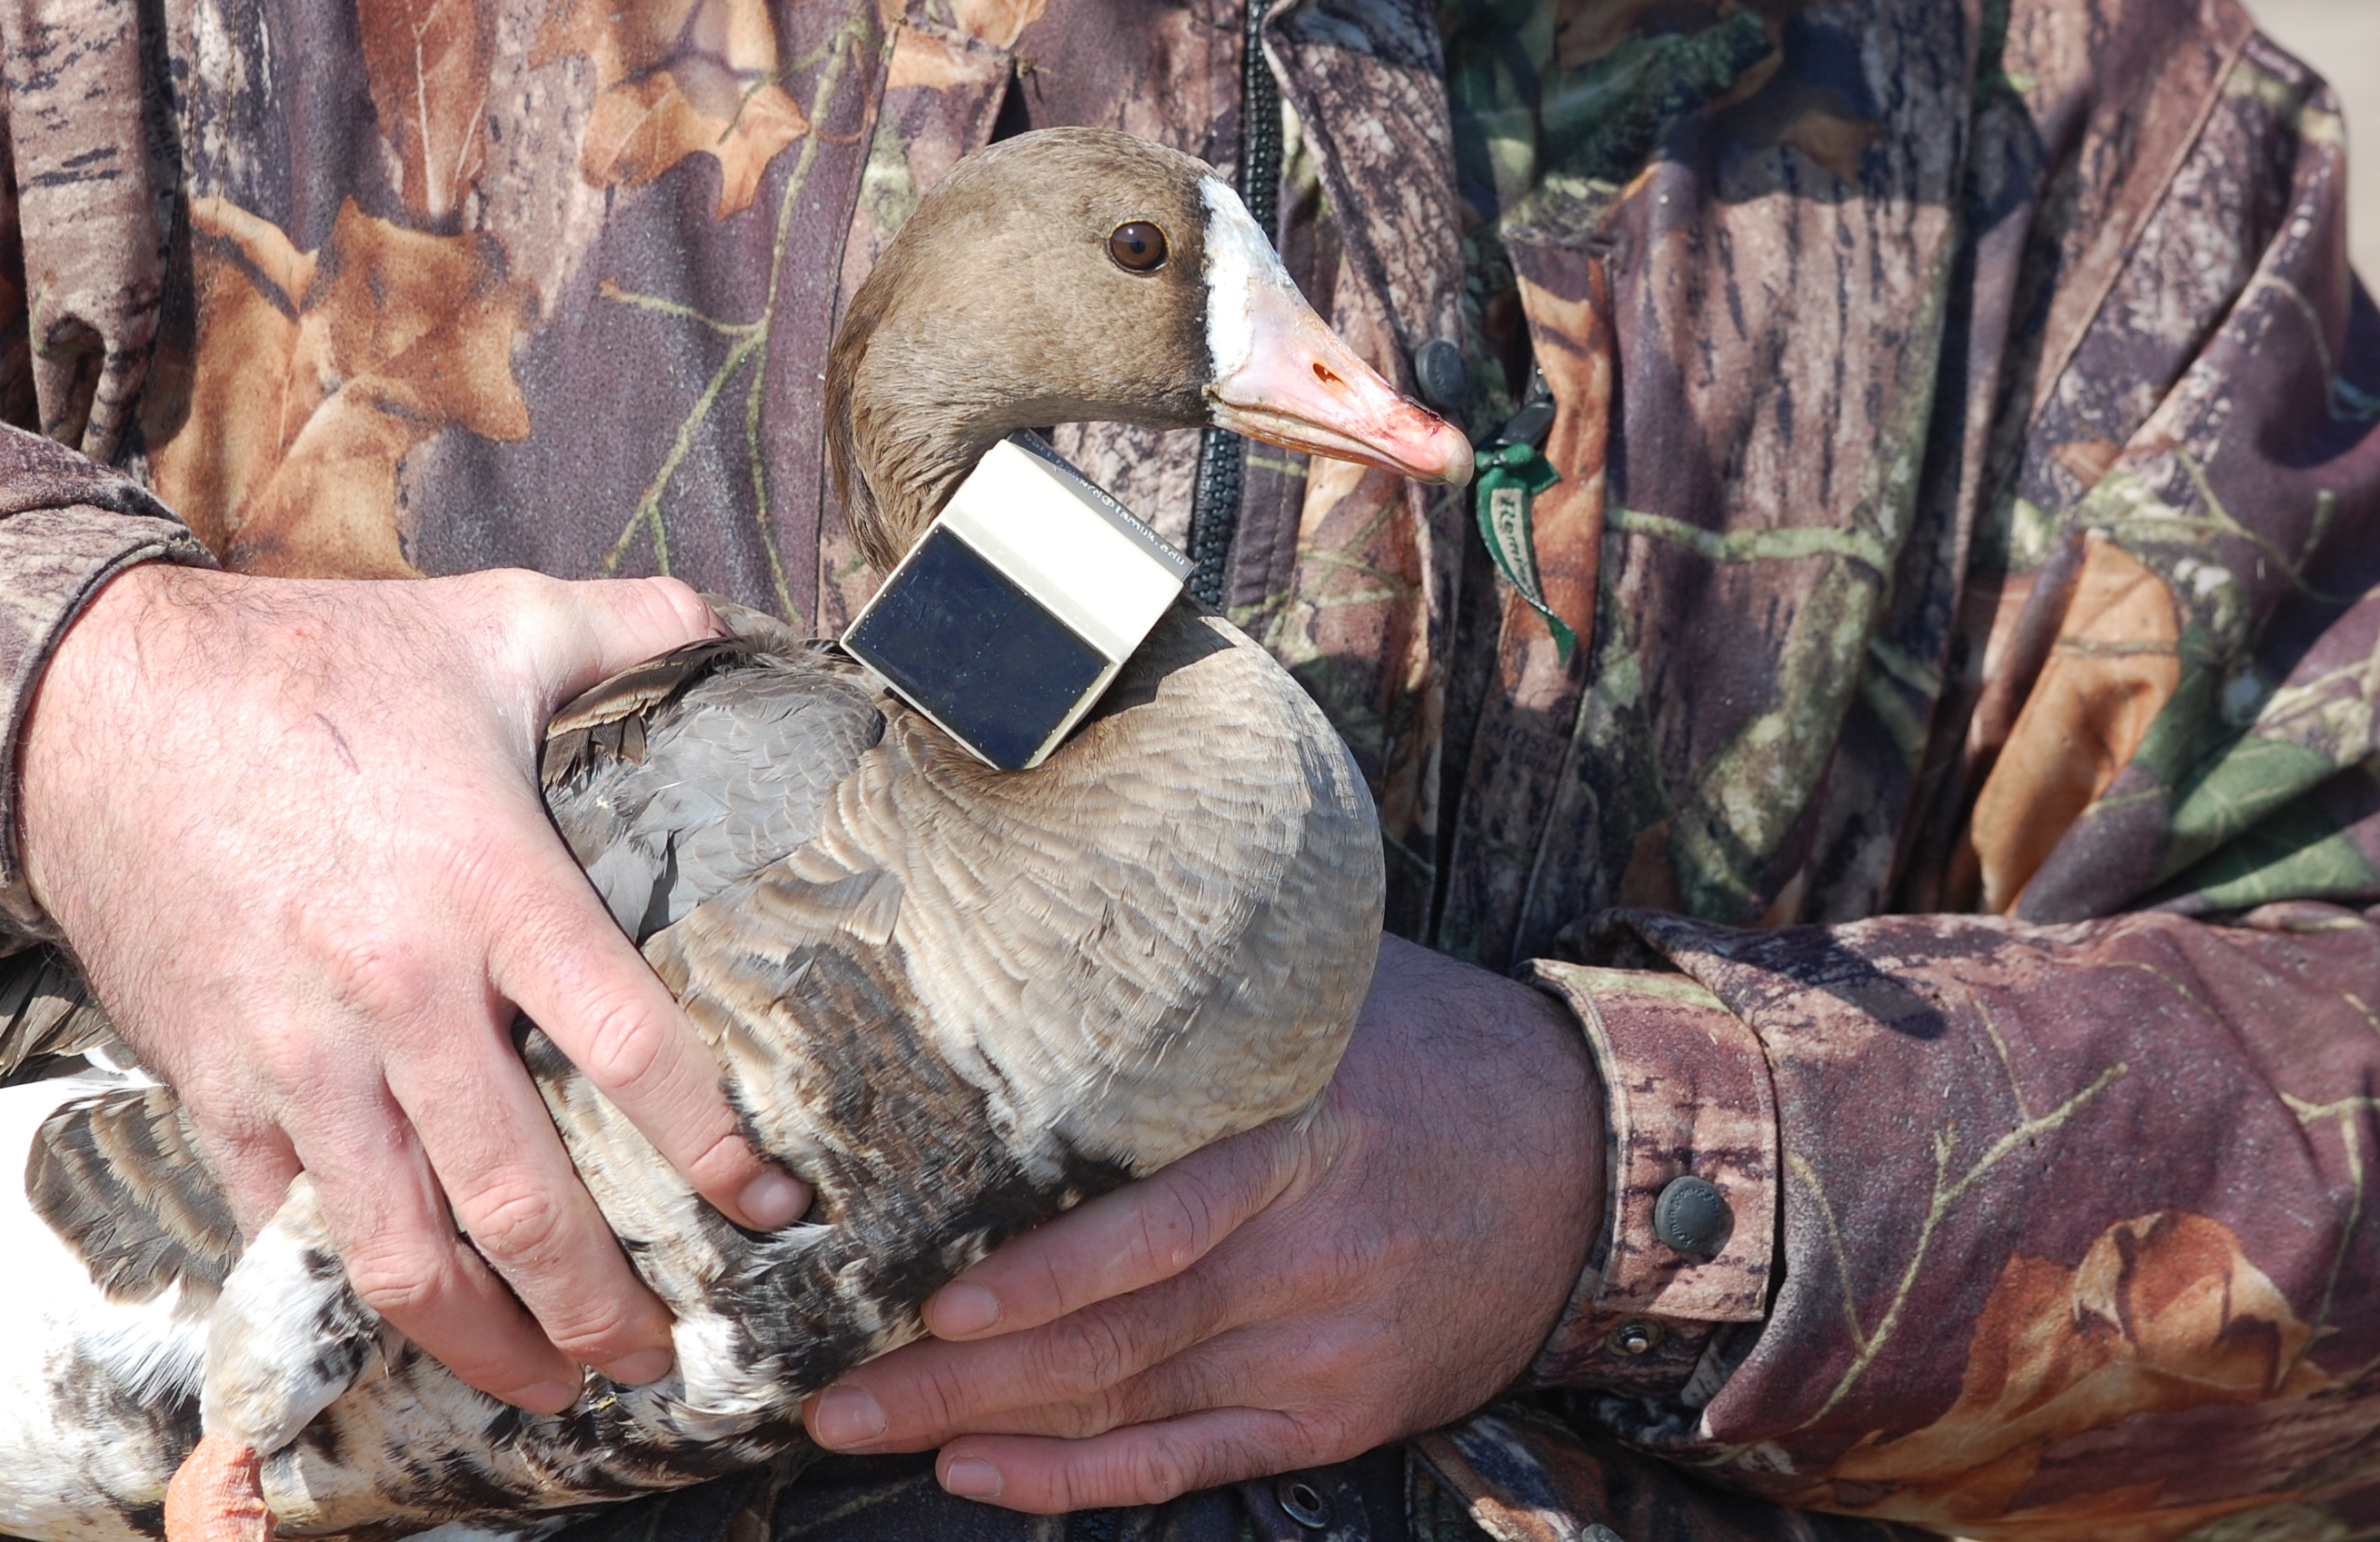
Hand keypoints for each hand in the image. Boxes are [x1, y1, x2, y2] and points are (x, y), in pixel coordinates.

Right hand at [18, 565, 809, 1410]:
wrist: (93, 706)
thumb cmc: (308, 667)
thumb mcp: (488, 625)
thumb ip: (625, 628)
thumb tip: (722, 621)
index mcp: (489, 883)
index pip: (629, 1046)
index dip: (708, 1144)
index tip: (767, 1205)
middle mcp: (399, 991)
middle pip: (517, 1194)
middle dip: (599, 1298)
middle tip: (661, 1354)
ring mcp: (298, 1056)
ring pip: (398, 1245)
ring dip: (482, 1336)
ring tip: (550, 1385)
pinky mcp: (216, 1087)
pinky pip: (286, 1225)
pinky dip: (347, 1289)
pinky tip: (408, 1322)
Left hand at [801, 935, 1603, 1510]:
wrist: (1589, 1161)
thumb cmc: (1430, 1053)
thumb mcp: (1327, 998)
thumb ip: (1203, 1001)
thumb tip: (1047, 931)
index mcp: (1296, 1137)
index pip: (1153, 1224)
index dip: (1038, 1276)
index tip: (923, 1294)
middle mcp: (1305, 1254)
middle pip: (1107, 1333)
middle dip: (950, 1371)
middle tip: (822, 1386)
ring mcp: (1319, 1345)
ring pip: (1127, 1400)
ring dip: (982, 1424)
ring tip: (860, 1424)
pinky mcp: (1334, 1410)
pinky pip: (1191, 1457)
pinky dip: (1081, 1479)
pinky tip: (983, 1476)